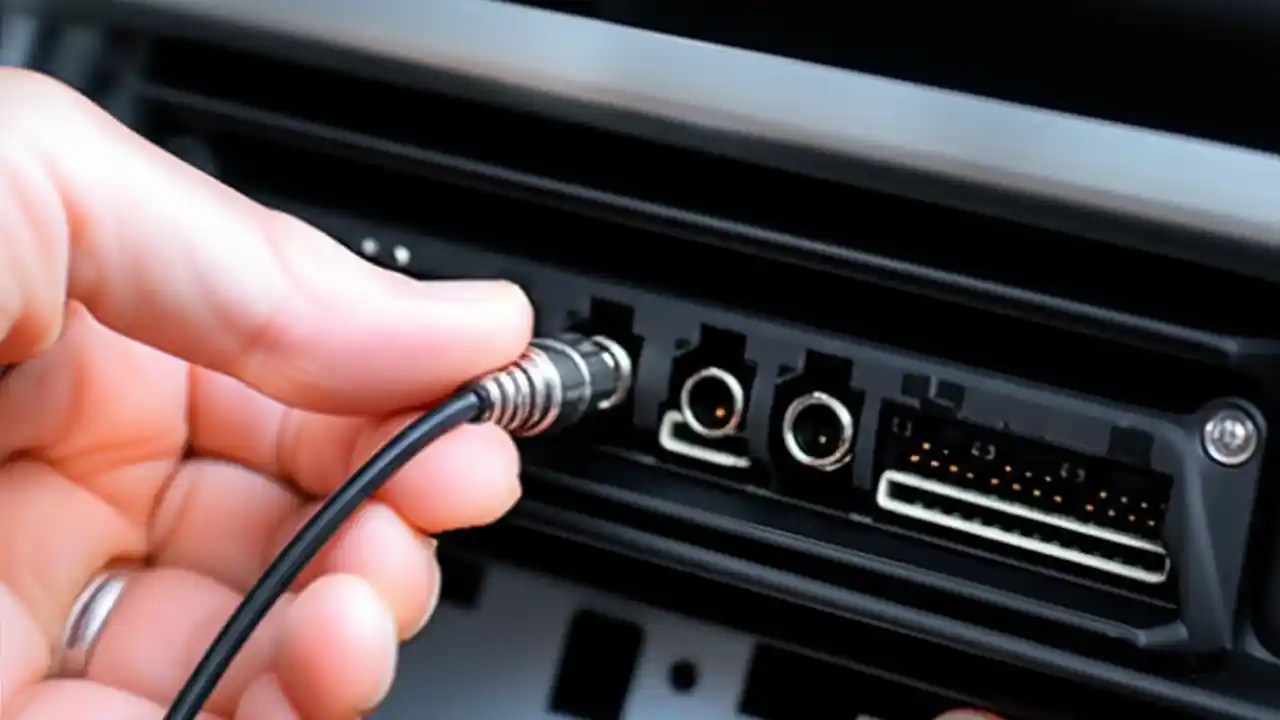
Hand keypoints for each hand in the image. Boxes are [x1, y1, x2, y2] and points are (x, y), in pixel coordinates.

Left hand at [0, 69, 531, 718]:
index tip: (479, 420)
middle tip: (437, 508)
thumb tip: (467, 324)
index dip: (399, 405)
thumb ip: (250, 260)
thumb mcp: (29, 186)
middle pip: (290, 521)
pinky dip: (267, 718)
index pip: (291, 385)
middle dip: (392, 524)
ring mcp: (26, 607)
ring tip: (361, 614)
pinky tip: (302, 678)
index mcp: (79, 337)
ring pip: (248, 644)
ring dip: (348, 637)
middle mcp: (60, 476)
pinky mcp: (2, 713)